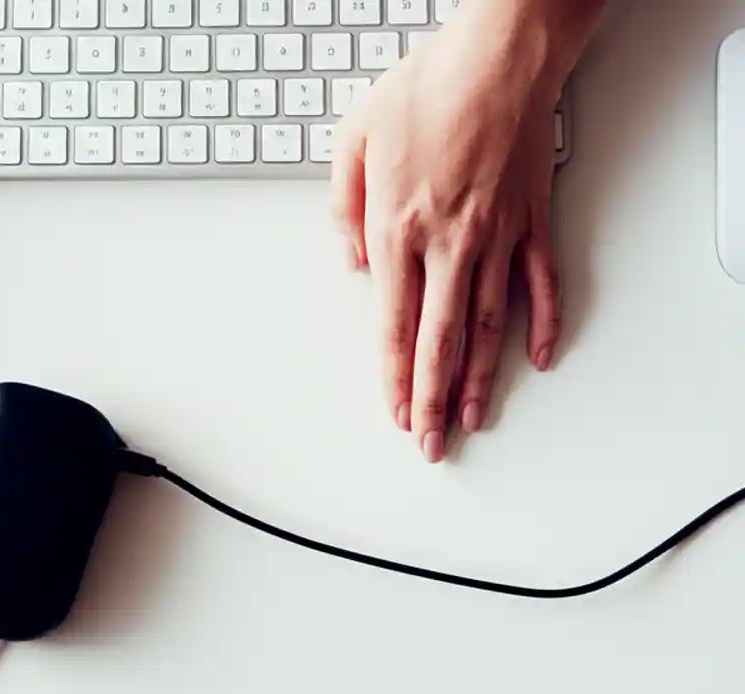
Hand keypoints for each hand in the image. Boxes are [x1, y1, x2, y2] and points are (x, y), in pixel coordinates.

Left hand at [330, 0, 605, 461]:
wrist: (498, 57)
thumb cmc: (426, 90)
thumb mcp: (352, 141)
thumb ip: (344, 210)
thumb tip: (352, 263)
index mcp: (398, 229)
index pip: (392, 325)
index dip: (393, 379)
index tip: (394, 414)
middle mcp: (449, 242)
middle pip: (440, 340)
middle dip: (431, 400)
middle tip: (431, 444)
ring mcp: (496, 236)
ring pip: (489, 324)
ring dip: (478, 377)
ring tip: (471, 419)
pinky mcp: (532, 221)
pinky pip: (541, 284)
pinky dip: (542, 324)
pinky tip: (535, 358)